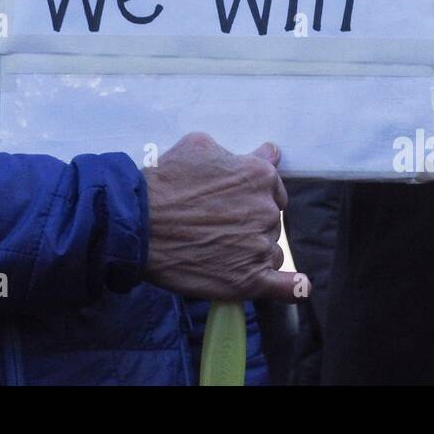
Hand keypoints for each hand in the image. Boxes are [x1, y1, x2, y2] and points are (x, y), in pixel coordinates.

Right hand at [142, 133, 306, 303]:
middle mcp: (267, 210)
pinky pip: (286, 286)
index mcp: (259, 176)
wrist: (137, 224)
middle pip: (270, 218)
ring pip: (270, 249)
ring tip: (221, 250)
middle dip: (249, 220)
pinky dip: (292, 287)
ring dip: (254, 250)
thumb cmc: (164, 181)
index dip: (251, 193)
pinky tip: (296, 286)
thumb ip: (238, 152)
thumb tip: (270, 151)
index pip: (272, 186)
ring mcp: (260, 246)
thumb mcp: (199, 147)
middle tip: (216, 223)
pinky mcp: (250, 280)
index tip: (231, 200)